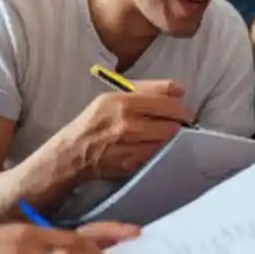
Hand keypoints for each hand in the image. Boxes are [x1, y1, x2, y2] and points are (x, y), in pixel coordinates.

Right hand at [61, 80, 192, 180]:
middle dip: (179, 122)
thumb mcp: (113, 97)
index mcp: (123, 101)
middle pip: (173, 121)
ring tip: (164, 136)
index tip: (181, 110)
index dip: (180, 105)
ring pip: (169, 139)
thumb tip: (180, 89)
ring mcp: (130, 145)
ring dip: (172, 138)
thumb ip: (147, 90)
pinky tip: (154, 147)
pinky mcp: (132, 163)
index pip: (167, 98)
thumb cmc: (95, 121)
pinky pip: (159, 154)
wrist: (73, 153)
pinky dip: (161, 151)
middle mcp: (128, 122)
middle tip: (178, 124)